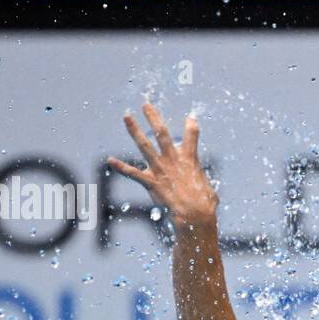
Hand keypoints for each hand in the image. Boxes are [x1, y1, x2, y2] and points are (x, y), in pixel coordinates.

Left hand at [108, 102, 217, 230]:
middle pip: (162, 133)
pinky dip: (121, 167)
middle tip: (146, 104)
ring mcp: (161, 170)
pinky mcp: (151, 182)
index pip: (192, 137)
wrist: (195, 214)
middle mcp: (173, 160)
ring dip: (134, 130)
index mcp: (190, 160)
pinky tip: (110, 160)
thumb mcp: (208, 188)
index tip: (190, 117)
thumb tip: (208, 193)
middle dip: (153, 118)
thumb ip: (201, 184)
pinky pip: (133, 173)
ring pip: (145, 146)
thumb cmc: (204, 205)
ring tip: (126, 116)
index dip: (192, 127)